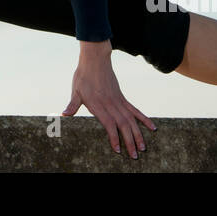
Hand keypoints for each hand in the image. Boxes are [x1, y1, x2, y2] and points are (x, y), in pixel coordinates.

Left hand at [62, 41, 156, 157]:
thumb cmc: (83, 76)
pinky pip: (135, 110)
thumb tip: (64, 114)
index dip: (114, 137)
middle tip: (134, 156)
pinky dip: (144, 119)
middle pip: (123, 125)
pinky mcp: (122, 98)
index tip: (118, 150)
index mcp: (98, 105)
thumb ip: (72, 104)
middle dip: (129, 141)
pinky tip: (152, 127)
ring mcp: (119, 101)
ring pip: (131, 120)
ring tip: (143, 148)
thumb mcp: (75, 91)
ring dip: (138, 134)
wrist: (95, 59)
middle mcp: (111, 104)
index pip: (109, 124)